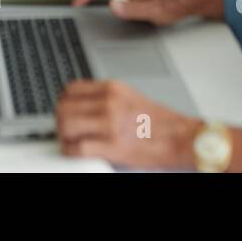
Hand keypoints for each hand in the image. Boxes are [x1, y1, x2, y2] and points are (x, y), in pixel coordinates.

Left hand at [56, 79, 202, 168]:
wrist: (182, 138)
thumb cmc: (162, 122)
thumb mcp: (131, 97)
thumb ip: (107, 97)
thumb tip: (85, 104)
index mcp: (113, 88)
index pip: (71, 88)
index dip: (63, 101)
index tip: (64, 108)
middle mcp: (109, 102)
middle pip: (64, 106)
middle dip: (59, 119)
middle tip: (64, 128)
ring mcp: (110, 123)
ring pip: (66, 125)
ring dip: (63, 135)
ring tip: (69, 141)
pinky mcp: (112, 146)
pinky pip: (78, 148)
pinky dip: (71, 151)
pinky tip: (75, 152)